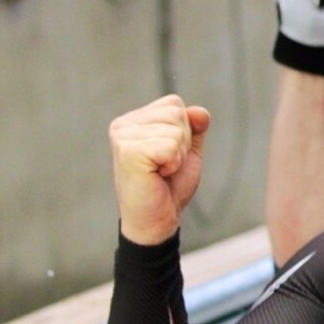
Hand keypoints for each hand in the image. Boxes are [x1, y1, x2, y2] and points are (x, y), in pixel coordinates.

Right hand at [109, 95, 210, 245]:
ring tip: (161, 171)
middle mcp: (123, 124)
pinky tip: (157, 174)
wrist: (157, 219)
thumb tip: (200, 112)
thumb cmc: (169, 186)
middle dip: (182, 143)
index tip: (169, 154)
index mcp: (134, 120)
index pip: (174, 104)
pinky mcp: (128, 151)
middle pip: (176, 114)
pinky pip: (170, 145)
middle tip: (166, 166)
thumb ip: (194, 127)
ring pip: (175, 129)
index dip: (185, 131)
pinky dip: (173, 163)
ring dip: (177, 155)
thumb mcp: (187, 151)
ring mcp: (123, 137)